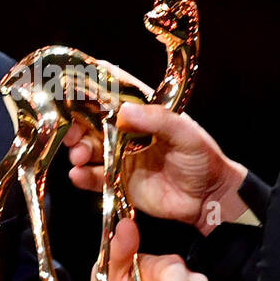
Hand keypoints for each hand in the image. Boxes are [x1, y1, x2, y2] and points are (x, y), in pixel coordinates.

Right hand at [65, 102, 249, 234]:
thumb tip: (123, 110)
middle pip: (92, 120)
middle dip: (76, 122)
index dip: (93, 84)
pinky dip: (82, 175)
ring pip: (89, 147)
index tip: (70, 81)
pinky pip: (94, 177)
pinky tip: (78, 174)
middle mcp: (127, 131)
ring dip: (78, 149)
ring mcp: (120, 156)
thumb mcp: (185, 134)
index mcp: (144, 112)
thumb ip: (157, 120)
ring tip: (80, 156)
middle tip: (70, 131)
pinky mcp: (117, 182)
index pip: (115, 91)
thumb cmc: (203, 159)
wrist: (208, 199)